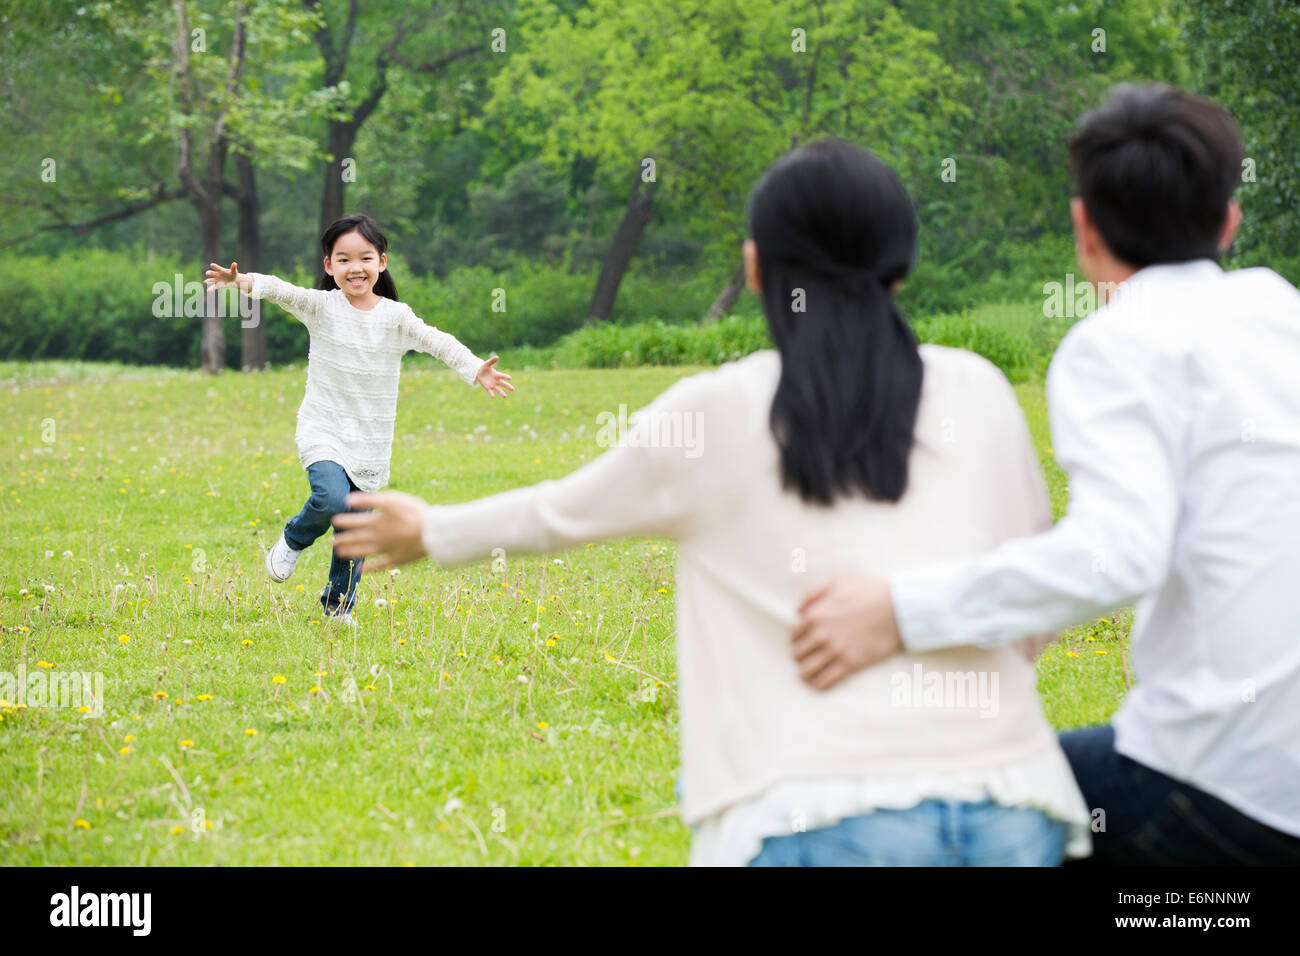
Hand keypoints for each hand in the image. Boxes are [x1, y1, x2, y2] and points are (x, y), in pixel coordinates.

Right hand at [204, 261, 245, 290]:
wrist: (233, 280)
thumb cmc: (232, 274)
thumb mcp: (234, 271)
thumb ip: (233, 267)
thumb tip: (235, 263)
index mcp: (220, 270)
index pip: (217, 268)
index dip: (214, 266)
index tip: (212, 265)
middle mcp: (217, 274)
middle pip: (213, 273)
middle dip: (210, 273)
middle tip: (207, 273)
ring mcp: (217, 280)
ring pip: (211, 280)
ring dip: (208, 281)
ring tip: (205, 282)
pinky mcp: (218, 285)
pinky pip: (213, 287)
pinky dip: (211, 289)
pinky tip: (208, 291)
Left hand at [331, 491, 429, 571]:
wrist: (433, 532)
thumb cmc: (415, 513)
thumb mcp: (392, 500)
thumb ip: (370, 500)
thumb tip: (348, 500)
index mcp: (378, 522)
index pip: (356, 522)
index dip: (344, 521)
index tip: (334, 521)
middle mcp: (379, 538)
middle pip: (357, 539)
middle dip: (344, 540)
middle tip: (332, 542)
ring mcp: (387, 550)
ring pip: (364, 552)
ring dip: (351, 552)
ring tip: (340, 553)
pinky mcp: (397, 559)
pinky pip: (380, 565)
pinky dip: (369, 568)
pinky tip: (361, 570)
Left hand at [475, 355, 514, 397]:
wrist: (479, 373)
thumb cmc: (484, 368)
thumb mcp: (487, 364)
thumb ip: (492, 361)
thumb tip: (497, 357)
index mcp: (497, 374)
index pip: (502, 376)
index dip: (506, 377)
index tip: (509, 378)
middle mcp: (496, 380)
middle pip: (503, 384)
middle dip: (508, 386)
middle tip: (513, 389)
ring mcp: (493, 385)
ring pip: (498, 389)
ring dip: (502, 393)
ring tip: (505, 396)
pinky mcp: (488, 388)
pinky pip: (490, 392)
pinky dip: (492, 394)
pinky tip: (493, 397)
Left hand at [791, 574, 902, 690]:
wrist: (899, 607)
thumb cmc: (870, 591)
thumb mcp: (838, 581)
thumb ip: (814, 594)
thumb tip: (799, 611)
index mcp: (816, 615)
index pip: (794, 636)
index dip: (798, 639)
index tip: (806, 642)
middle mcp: (821, 634)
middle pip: (797, 655)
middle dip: (801, 656)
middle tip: (810, 656)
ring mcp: (835, 651)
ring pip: (806, 671)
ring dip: (806, 673)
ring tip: (812, 672)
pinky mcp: (851, 664)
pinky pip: (825, 681)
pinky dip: (819, 684)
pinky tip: (821, 682)